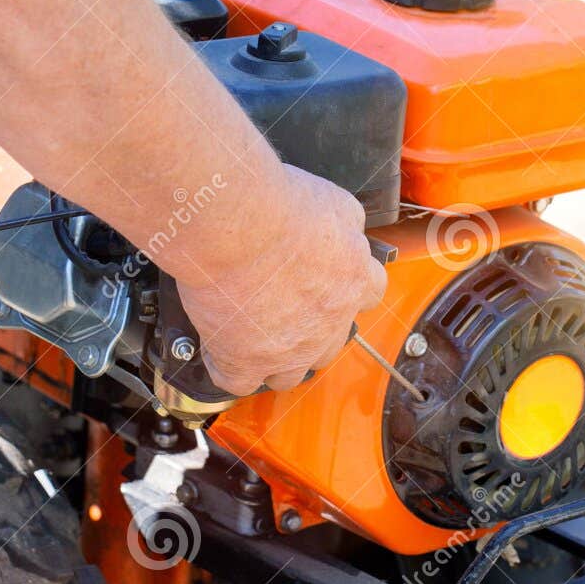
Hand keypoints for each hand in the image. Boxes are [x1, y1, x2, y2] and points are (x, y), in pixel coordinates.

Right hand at [175, 166, 388, 396]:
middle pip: (328, 346)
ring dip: (273, 361)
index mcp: (353, 281)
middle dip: (310, 334)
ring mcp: (288, 349)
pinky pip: (237, 382)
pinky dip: (226, 369)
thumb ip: (346, 223)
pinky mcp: (245, 361)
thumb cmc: (279, 206)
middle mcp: (328, 323)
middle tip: (284, 314)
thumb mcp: (333, 201)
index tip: (328, 284)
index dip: (345, 291)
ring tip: (251, 340)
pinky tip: (217, 351)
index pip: (367, 296)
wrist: (236, 225)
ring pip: (288, 375)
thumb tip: (348, 227)